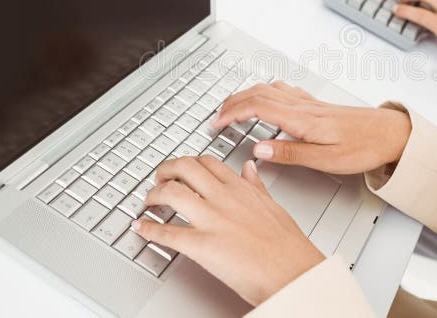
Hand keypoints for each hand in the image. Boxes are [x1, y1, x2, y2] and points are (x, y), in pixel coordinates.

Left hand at [132, 156, 323, 305]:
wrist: (295, 273)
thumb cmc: (288, 247)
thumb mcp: (274, 206)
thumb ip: (256, 186)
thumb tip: (250, 169)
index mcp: (241, 189)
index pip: (207, 163)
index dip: (188, 163)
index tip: (180, 170)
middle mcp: (224, 198)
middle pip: (184, 168)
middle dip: (164, 170)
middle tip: (158, 179)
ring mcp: (212, 220)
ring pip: (171, 192)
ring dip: (153, 195)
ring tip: (148, 201)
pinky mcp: (203, 246)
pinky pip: (168, 233)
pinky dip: (149, 230)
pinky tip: (141, 228)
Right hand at [213, 81, 411, 172]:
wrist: (392, 134)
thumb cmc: (364, 147)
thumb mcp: (326, 160)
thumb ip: (289, 154)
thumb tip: (258, 150)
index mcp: (301, 120)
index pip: (256, 108)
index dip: (232, 113)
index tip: (216, 123)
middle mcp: (303, 106)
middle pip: (258, 93)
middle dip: (232, 102)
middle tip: (217, 116)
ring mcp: (310, 103)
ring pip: (269, 89)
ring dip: (247, 95)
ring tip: (234, 107)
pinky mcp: (317, 105)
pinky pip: (284, 90)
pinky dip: (266, 92)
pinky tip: (268, 100)